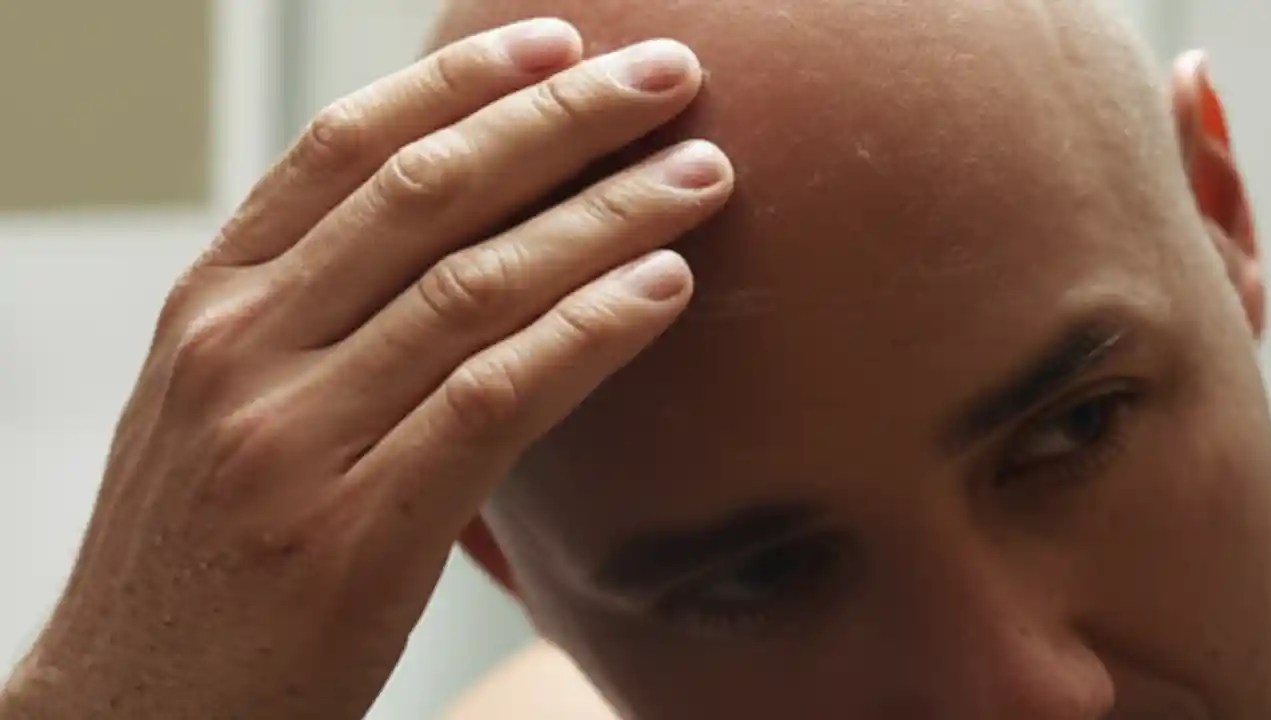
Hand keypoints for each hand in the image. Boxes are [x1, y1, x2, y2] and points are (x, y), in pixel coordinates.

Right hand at [0, 18, 731, 718]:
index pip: (344, 148)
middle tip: (664, 76)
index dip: (461, 83)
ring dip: (605, 217)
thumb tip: (444, 243)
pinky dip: (589, 333)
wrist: (134, 716)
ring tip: (698, 174)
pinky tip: (662, 290)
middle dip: (561, 121)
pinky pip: (494, 398)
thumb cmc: (194, 562)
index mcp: (210, 308)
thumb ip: (303, 319)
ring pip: (475, 284)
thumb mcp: (215, 410)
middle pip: (427, 191)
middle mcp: (241, 351)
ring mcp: (292, 439)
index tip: (558, 44)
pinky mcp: (353, 535)